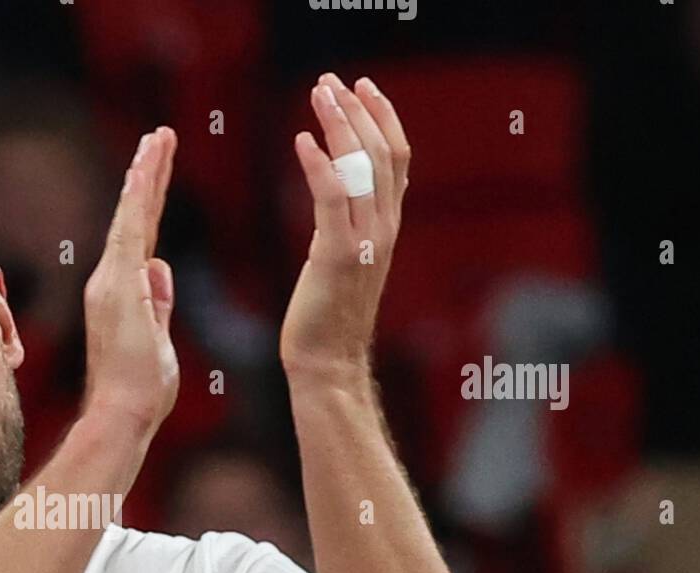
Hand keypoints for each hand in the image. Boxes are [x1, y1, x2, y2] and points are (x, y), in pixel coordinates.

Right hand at [81, 127, 179, 437]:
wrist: (121, 415)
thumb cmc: (139, 392)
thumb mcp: (158, 340)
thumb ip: (157, 304)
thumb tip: (160, 269)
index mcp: (122, 295)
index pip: (140, 239)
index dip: (149, 203)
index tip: (158, 169)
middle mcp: (110, 283)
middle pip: (134, 219)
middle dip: (147, 176)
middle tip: (160, 136)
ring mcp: (110, 283)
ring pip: (131, 216)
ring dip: (145, 175)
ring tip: (159, 138)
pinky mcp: (117, 286)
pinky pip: (129, 230)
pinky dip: (137, 197)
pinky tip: (146, 167)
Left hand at [279, 74, 410, 385]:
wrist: (328, 364)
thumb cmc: (327, 318)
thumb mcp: (345, 261)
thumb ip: (350, 226)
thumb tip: (341, 196)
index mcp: (387, 227)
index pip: (397, 159)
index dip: (382, 118)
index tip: (362, 88)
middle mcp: (383, 229)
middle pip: (382, 152)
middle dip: (357, 109)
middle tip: (331, 81)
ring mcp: (364, 242)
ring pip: (362, 167)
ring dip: (340, 124)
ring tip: (319, 93)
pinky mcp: (337, 256)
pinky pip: (332, 198)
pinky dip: (319, 164)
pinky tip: (302, 140)